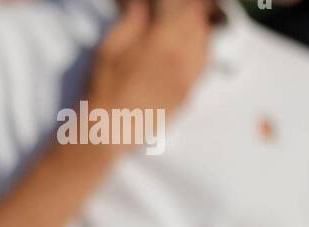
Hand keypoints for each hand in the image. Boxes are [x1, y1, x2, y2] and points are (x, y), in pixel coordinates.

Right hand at [87, 0, 210, 123]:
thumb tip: (142, 5)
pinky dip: (199, 52)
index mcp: (162, 40)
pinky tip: (188, 51)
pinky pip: (204, 65)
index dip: (169, 2)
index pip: (177, 6)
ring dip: (196, 28)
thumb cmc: (103, 91)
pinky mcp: (187, 95)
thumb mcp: (109, 48)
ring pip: (205, 40)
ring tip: (183, 27)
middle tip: (173, 12)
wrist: (108, 132)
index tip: (159, 5)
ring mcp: (187, 77)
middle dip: (185, 10)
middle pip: (196, 19)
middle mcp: (181, 56)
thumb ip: (131, 21)